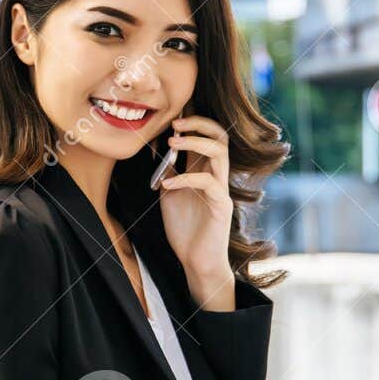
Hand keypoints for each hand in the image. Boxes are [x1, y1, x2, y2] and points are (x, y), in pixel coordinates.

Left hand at [158, 113, 235, 286]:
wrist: (196, 260)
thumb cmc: (184, 229)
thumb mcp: (169, 193)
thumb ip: (167, 171)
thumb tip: (156, 147)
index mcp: (204, 171)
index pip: (208, 136)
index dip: (194, 122)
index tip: (171, 119)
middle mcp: (216, 176)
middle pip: (221, 137)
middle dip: (199, 124)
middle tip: (176, 123)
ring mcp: (221, 190)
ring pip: (220, 153)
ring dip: (195, 142)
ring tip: (171, 142)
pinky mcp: (222, 206)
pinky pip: (208, 182)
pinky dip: (185, 178)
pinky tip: (166, 184)